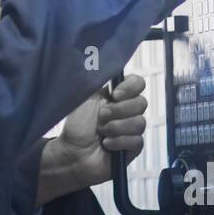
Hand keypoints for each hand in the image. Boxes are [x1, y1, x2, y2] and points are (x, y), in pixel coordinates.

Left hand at [55, 74, 147, 188]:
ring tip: (101, 133)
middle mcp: (127, 111)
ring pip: (139, 123)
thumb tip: (104, 61)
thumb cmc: (77, 126)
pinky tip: (106, 145)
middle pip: (141, 103)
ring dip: (116, 127)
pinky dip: (119, 142)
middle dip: (119, 111)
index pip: (138, 83)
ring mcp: (132, 130)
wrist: (72, 153)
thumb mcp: (84, 98)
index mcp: (117, 97)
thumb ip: (96, 79)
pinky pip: (137, 140)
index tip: (115, 95)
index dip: (131, 87)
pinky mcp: (133, 147)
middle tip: (101, 117)